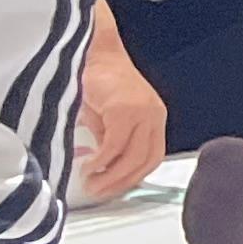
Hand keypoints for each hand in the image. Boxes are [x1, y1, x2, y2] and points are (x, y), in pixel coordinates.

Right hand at [69, 29, 164, 205]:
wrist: (91, 52)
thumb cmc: (95, 82)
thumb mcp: (106, 118)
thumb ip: (110, 140)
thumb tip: (103, 167)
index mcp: (154, 117)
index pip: (152, 157)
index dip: (133, 177)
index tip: (113, 189)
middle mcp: (154, 115)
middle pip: (145, 161)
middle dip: (121, 182)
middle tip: (98, 192)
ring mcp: (143, 111)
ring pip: (132, 156)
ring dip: (110, 176)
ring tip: (89, 183)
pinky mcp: (126, 109)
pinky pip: (115, 145)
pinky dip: (102, 161)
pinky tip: (88, 167)